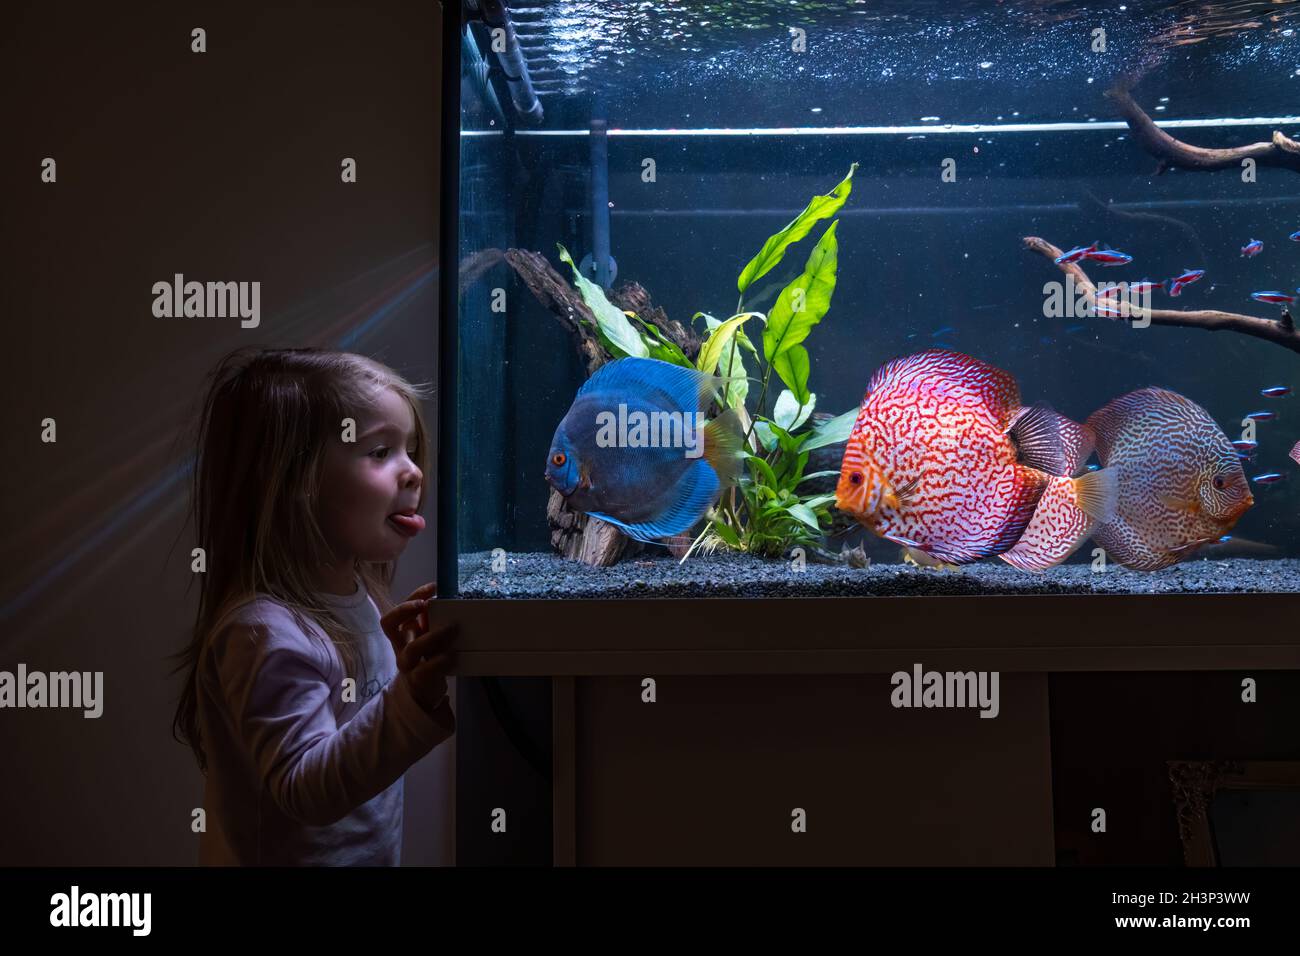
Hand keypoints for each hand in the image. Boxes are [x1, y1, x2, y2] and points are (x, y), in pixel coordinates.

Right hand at [380, 583, 457, 714]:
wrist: (424, 693)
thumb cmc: (428, 659)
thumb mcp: (429, 639)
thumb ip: (433, 624)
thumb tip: (450, 602)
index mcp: (401, 634)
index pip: (394, 613)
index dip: (410, 598)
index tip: (432, 588)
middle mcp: (400, 647)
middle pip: (390, 624)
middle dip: (408, 610)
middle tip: (430, 604)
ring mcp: (407, 665)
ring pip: (412, 648)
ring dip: (433, 635)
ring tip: (453, 628)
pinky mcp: (419, 680)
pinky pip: (426, 669)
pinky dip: (442, 660)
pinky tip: (453, 654)